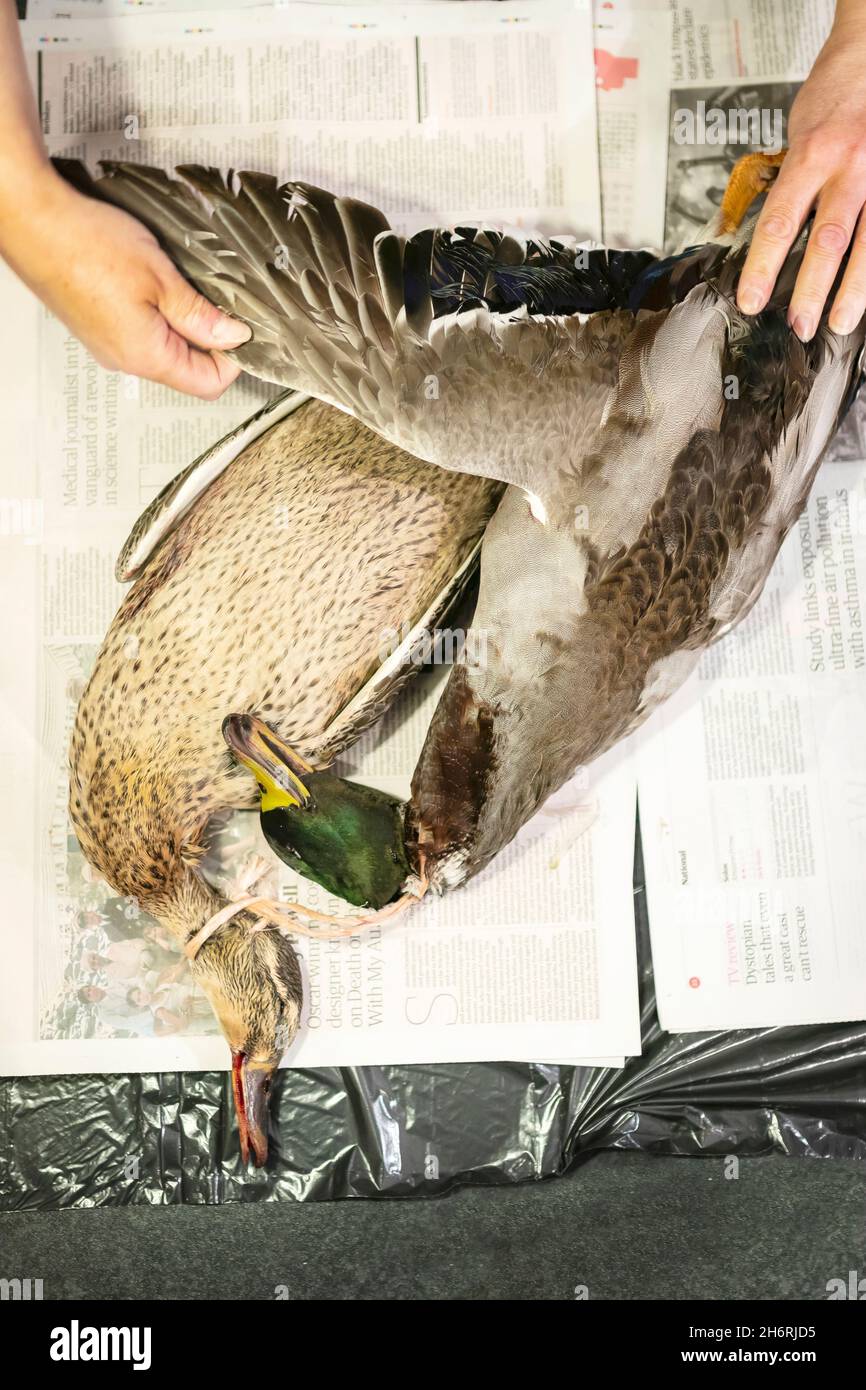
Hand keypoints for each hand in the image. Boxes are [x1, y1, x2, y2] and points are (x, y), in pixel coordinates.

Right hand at [1, 165, 250, 396]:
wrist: (34, 222)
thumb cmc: (87, 245)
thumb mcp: (161, 278)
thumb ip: (200, 314)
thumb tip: (233, 337)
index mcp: (146, 356)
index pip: (208, 385)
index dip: (233, 359)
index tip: (242, 328)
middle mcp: (125, 360)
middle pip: (187, 369)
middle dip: (211, 340)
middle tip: (217, 300)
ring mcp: (109, 345)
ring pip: (164, 349)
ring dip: (183, 323)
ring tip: (182, 286)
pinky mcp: (98, 327)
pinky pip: (141, 333)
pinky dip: (158, 314)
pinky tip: (155, 284)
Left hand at [737, 12, 865, 339]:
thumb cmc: (836, 94)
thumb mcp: (800, 132)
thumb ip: (793, 181)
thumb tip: (776, 233)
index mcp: (813, 154)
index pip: (780, 222)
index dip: (762, 268)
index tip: (750, 301)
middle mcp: (851, 165)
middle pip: (829, 241)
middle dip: (811, 291)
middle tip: (799, 326)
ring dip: (854, 291)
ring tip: (840, 323)